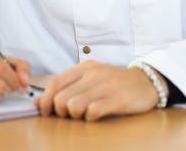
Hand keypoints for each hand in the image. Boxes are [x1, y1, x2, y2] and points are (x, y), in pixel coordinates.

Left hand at [36, 60, 164, 120]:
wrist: (146, 82)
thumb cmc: (115, 82)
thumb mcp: (91, 78)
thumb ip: (66, 87)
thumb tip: (38, 103)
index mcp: (85, 67)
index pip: (54, 83)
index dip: (45, 100)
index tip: (46, 112)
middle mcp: (94, 74)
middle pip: (61, 99)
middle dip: (61, 112)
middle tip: (71, 115)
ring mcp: (106, 86)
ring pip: (73, 107)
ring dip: (75, 116)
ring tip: (84, 114)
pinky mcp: (117, 99)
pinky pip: (92, 113)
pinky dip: (90, 118)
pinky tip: (96, 115)